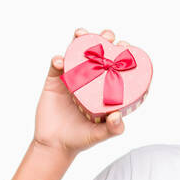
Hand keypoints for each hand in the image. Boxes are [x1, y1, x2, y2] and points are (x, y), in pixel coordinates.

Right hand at [34, 27, 128, 155]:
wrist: (54, 145)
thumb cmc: (81, 139)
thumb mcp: (100, 135)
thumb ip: (113, 128)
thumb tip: (118, 116)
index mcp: (102, 88)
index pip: (114, 66)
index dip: (120, 54)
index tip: (125, 47)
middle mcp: (88, 80)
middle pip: (96, 53)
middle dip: (102, 40)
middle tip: (107, 36)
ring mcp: (70, 78)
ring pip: (76, 53)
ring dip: (79, 40)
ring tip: (82, 34)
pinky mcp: (54, 81)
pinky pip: (56, 65)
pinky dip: (58, 59)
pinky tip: (61, 61)